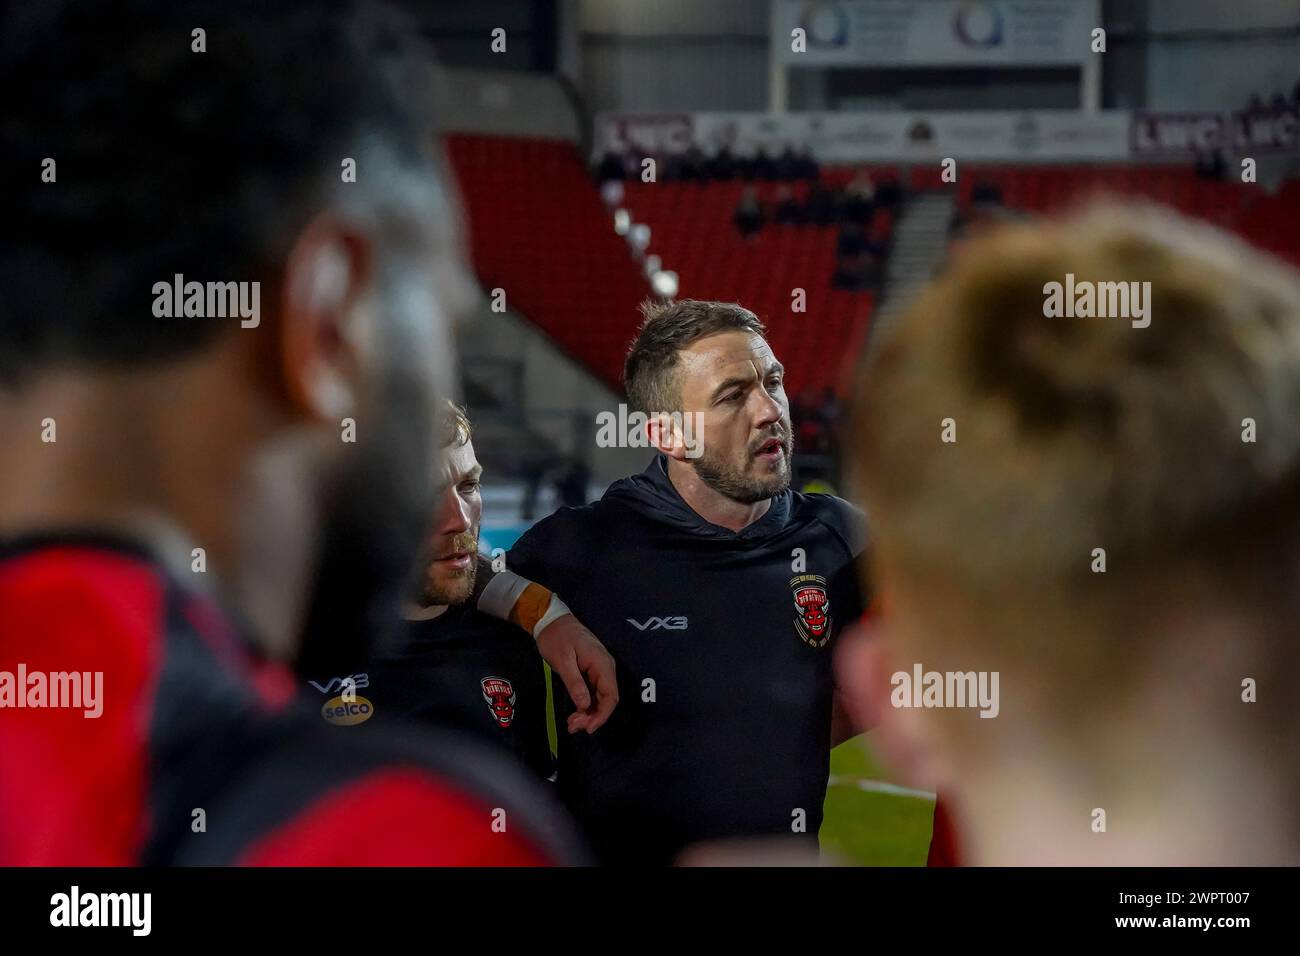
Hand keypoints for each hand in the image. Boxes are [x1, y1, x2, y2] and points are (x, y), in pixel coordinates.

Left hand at [536, 613, 617, 733]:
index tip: (588, 728)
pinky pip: (593, 693)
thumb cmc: (556, 637)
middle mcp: (605, 668)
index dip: (602, 715)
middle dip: (593, 716)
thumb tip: (584, 705)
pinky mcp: (590, 672)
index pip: (611, 695)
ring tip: (571, 723)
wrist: (550, 619)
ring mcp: (598, 670)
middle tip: (573, 726)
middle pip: (606, 699)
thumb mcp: (563, 661)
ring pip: (599, 698)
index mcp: (602, 663)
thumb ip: (574, 683)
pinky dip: (585, 705)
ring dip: (588, 713)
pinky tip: (574, 714)